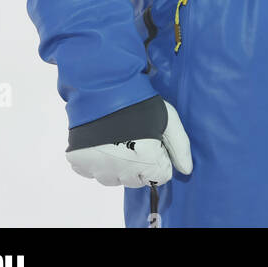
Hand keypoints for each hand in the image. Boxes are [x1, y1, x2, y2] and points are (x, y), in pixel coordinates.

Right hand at [66, 98, 192, 187]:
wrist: (102, 86)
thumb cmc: (138, 100)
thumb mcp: (168, 117)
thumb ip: (180, 146)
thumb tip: (187, 170)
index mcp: (148, 162)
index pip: (161, 177)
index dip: (160, 158)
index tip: (154, 141)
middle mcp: (122, 172)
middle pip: (137, 180)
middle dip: (140, 164)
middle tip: (135, 137)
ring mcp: (99, 169)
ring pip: (114, 179)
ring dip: (118, 165)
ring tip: (117, 137)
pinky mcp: (80, 164)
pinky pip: (92, 172)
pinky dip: (97, 160)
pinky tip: (101, 141)